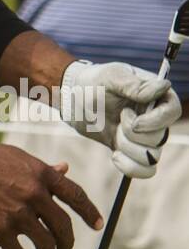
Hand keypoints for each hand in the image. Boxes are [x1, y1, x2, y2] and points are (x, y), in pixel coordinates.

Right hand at [0, 139, 102, 248]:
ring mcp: (18, 214)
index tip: (98, 225)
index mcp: (41, 174)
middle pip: (63, 226)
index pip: (76, 195)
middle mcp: (35, 194)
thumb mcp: (16, 157)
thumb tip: (64, 169)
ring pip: (45, 244)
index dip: (90, 212)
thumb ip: (42, 168)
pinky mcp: (0, 230)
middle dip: (67, 243)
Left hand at [59, 59, 178, 177]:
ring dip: (127, 147)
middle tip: (119, 117)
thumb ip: (135, 85)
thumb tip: (164, 85)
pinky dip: (130, 167)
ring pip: (151, 157)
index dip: (156, 121)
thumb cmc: (94, 83)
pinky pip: (145, 171)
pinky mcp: (133, 151)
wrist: (75, 100)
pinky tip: (115, 155)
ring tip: (114, 131)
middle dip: (133, 133)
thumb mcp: (111, 77)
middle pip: (160, 138)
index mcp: (156, 95)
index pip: (172, 112)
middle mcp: (156, 117)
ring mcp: (146, 136)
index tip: (134, 122)